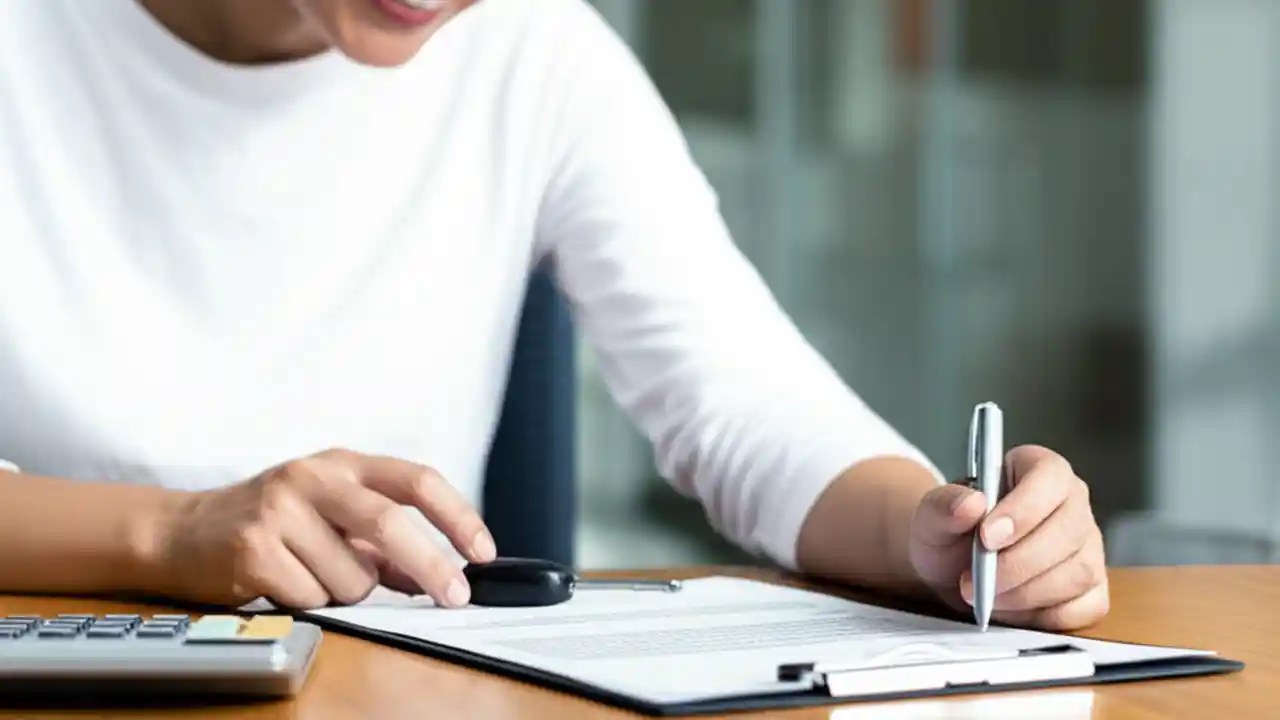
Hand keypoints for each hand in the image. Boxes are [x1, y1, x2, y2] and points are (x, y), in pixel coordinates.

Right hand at [148, 448, 495, 608]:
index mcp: (343, 463)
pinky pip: (312, 596)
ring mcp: (280, 508)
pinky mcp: (253, 547)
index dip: (457, 515)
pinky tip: (284, 583)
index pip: (416, 480)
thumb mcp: (332, 518)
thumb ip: (384, 545)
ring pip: (352, 575)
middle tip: (453, 595)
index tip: (483, 552)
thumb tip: (435, 575)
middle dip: (431, 565)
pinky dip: (312, 602)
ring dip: (348, 592)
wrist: (180, 531)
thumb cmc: (268, 523)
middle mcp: (313, 476)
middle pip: (390, 523)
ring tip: (314, 575)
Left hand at [907, 445, 1107, 629]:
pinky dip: (1045, 617)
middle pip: (1069, 530)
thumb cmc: (949, 535)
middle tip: (974, 580)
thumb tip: (970, 504)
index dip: (1024, 508)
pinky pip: (1085, 608)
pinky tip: (1012, 610)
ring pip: (1078, 572)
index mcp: (1039, 470)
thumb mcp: (931, 517)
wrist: (950, 571)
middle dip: (1018, 563)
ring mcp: (1088, 549)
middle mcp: (1073, 505)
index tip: (987, 536)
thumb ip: (942, 506)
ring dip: (1026, 593)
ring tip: (985, 596)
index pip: (1051, 477)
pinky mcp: (1092, 591)